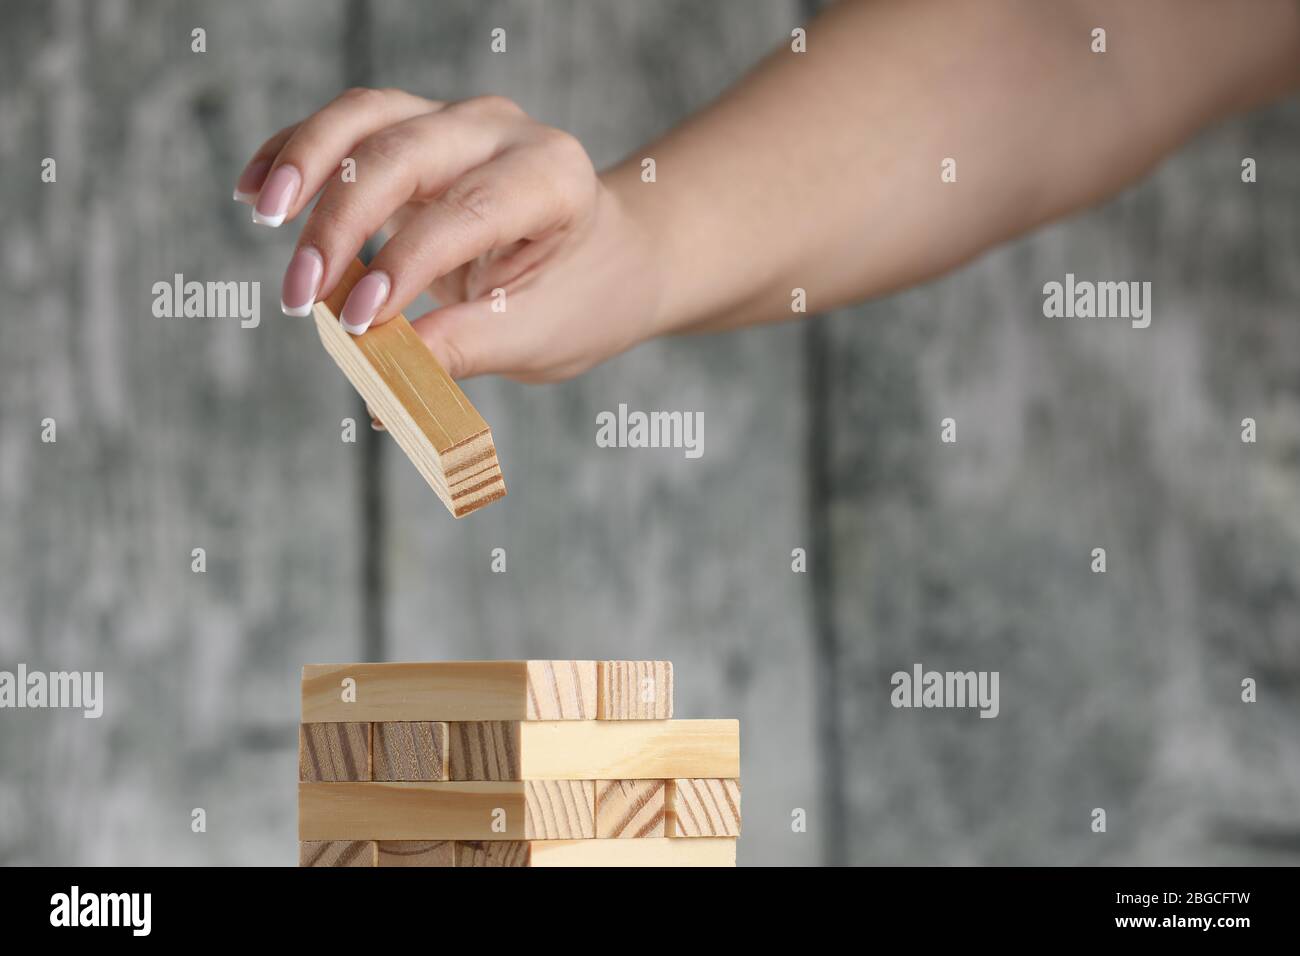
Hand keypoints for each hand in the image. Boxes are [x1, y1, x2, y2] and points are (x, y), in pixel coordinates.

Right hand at [235, 88, 663, 382]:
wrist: (609, 257)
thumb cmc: (581, 298)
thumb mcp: (537, 334)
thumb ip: (464, 348)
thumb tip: (384, 390)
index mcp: (551, 179)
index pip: (464, 212)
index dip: (402, 266)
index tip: (354, 325)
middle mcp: (504, 133)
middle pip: (403, 151)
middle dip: (341, 220)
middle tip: (300, 294)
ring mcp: (459, 124)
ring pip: (367, 118)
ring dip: (306, 163)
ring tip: (261, 215)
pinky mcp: (420, 132)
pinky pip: (348, 127)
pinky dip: (297, 151)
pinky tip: (255, 190)